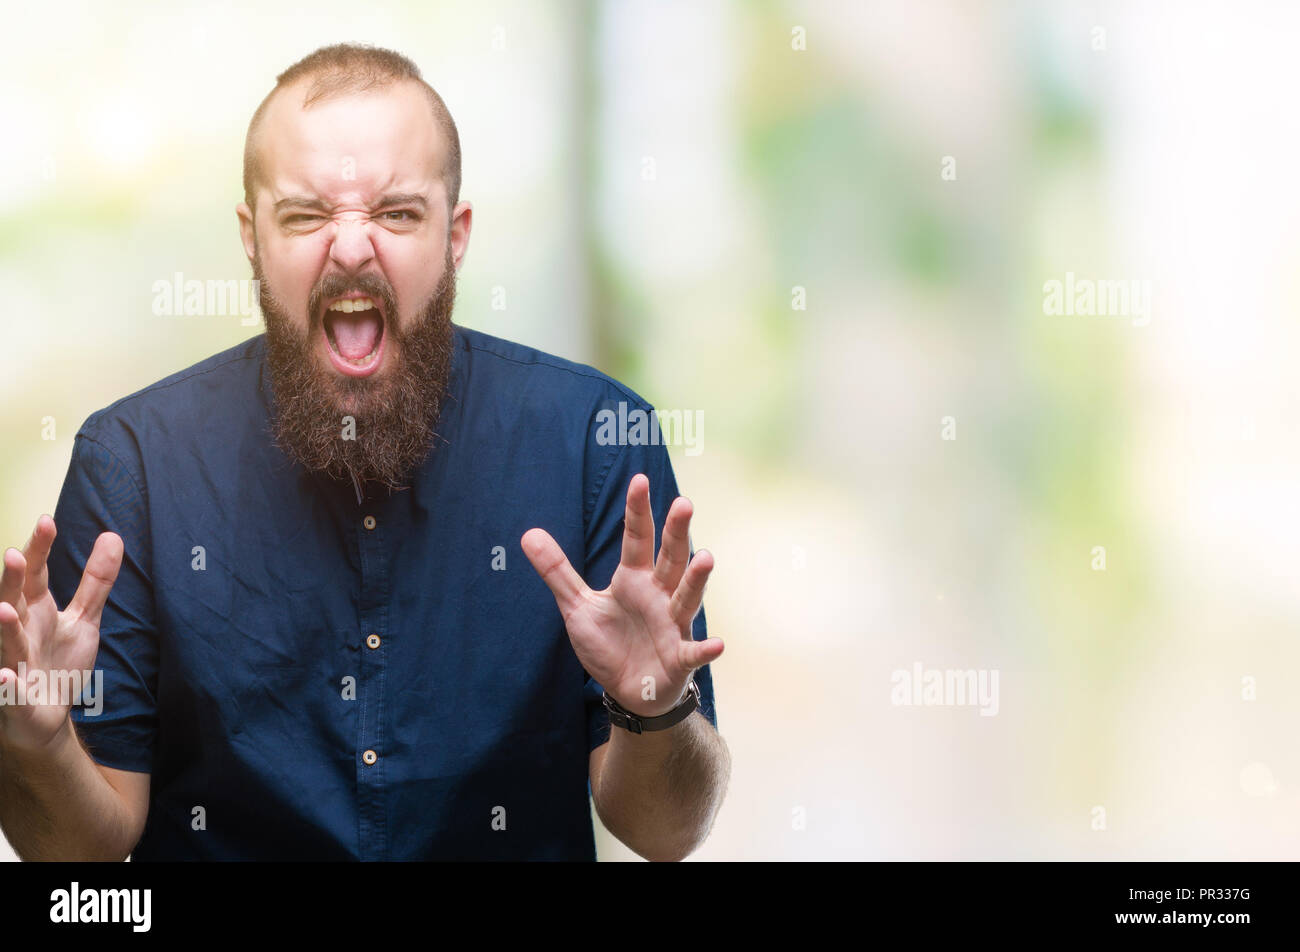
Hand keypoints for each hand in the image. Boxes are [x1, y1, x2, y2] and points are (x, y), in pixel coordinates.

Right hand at [0, 516, 122, 752]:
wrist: (46, 716)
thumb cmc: (59, 662)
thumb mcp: (84, 618)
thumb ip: (96, 581)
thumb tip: (112, 536)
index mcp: (36, 611)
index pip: (36, 575)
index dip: (39, 550)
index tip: (47, 521)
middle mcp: (20, 632)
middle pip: (13, 602)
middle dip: (11, 581)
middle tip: (13, 554)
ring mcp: (14, 664)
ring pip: (6, 644)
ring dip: (4, 627)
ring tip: (3, 609)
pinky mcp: (16, 698)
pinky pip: (8, 691)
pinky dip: (6, 684)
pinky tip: (5, 676)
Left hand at [522, 474, 722, 717]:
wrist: (629, 690)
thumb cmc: (610, 643)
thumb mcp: (577, 607)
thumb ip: (557, 572)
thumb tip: (527, 534)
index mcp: (634, 580)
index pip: (637, 539)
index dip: (637, 511)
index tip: (640, 480)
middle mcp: (658, 595)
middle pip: (669, 558)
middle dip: (676, 533)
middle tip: (683, 503)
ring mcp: (672, 625)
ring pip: (686, 597)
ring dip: (695, 579)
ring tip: (705, 558)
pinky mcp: (679, 658)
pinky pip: (694, 652)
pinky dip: (706, 649)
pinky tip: (718, 644)